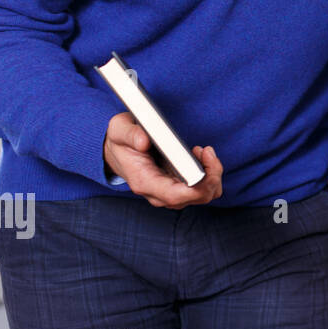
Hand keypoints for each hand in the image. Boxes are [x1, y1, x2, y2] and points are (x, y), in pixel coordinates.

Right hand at [102, 112, 221, 208]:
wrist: (115, 150)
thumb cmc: (120, 141)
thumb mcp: (119, 130)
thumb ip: (130, 134)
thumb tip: (144, 141)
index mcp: (144, 182)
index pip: (175, 195)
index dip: (197, 186)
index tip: (205, 163)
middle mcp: (158, 193)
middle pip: (196, 198)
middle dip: (211, 176)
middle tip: (206, 151)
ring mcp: (169, 192)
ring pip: (203, 195)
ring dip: (212, 174)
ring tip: (203, 151)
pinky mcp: (177, 186)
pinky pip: (201, 188)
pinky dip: (208, 173)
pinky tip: (201, 155)